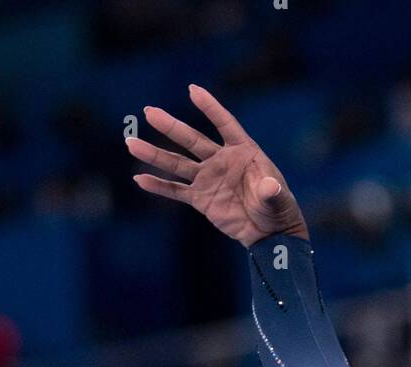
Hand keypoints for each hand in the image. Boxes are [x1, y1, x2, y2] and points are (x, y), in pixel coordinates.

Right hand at [127, 85, 308, 244]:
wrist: (270, 232)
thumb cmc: (278, 208)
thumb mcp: (277, 198)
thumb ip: (271, 190)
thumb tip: (268, 186)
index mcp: (242, 151)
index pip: (224, 123)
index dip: (210, 107)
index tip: (192, 90)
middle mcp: (221, 160)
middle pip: (192, 140)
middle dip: (170, 127)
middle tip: (149, 111)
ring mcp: (209, 179)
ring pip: (178, 164)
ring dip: (155, 155)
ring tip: (131, 143)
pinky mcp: (201, 199)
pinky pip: (176, 191)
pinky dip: (159, 186)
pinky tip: (140, 178)